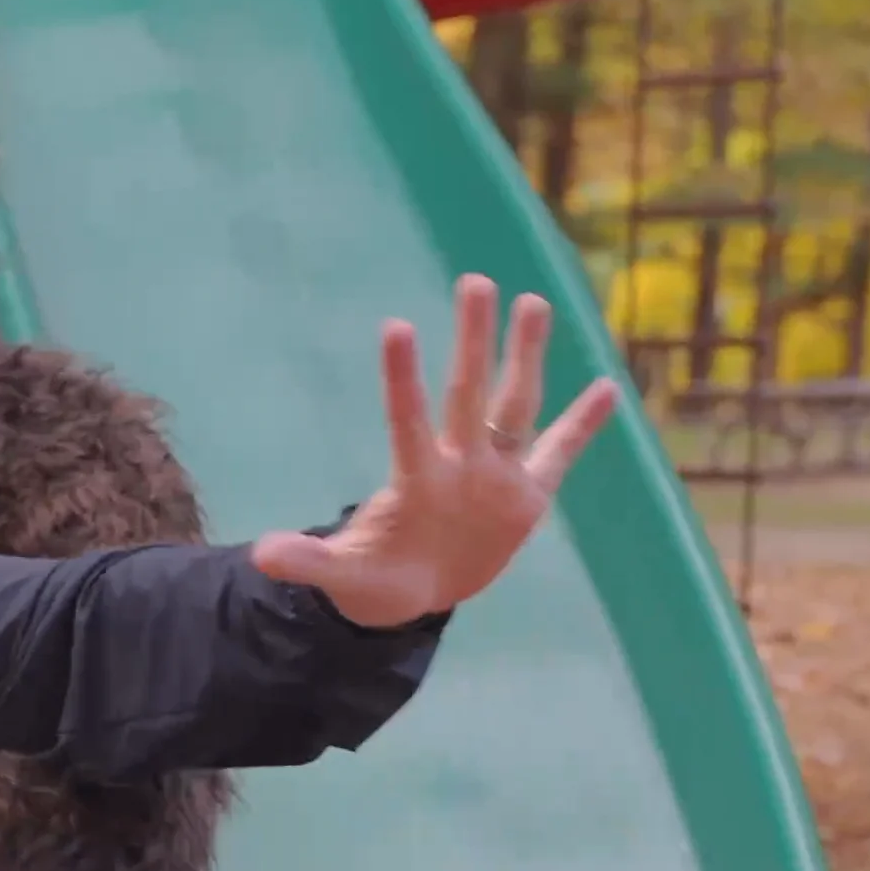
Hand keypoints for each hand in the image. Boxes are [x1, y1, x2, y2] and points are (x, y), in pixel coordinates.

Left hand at [250, 272, 621, 628]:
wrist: (415, 592)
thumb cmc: (376, 574)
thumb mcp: (343, 575)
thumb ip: (308, 563)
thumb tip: (260, 556)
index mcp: (417, 479)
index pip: (409, 420)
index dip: (403, 379)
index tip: (396, 327)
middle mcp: (460, 463)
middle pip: (468, 392)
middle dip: (474, 340)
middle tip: (474, 279)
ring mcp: (495, 474)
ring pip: (517, 405)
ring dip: (527, 356)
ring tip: (535, 301)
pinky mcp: (527, 498)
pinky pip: (560, 454)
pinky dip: (584, 426)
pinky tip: (608, 387)